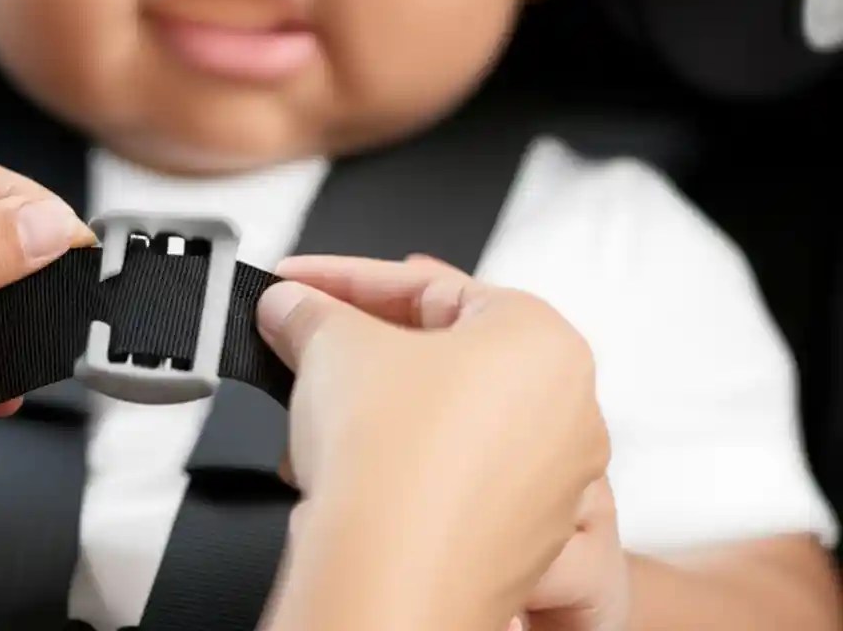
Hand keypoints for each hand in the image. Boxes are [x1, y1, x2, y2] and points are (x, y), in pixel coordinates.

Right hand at [257, 255, 610, 630]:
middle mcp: (566, 411)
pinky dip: (389, 461)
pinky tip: (335, 465)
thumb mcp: (332, 346)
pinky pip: (442, 476)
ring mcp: (547, 481)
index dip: (343, 279)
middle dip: (356, 346)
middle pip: (440, 354)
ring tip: (309, 405)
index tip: (298, 284)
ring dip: (367, 407)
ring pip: (439, 419)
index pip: (427, 287)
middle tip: (300, 336)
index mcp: (544, 342)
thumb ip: (310, 310)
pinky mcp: (517, 539)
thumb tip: (293, 306)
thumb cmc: (392, 461)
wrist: (391, 580)